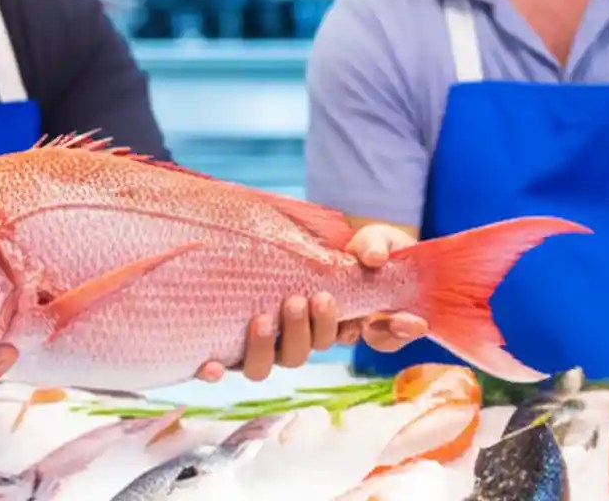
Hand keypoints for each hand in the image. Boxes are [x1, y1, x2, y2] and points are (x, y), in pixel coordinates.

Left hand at [194, 224, 429, 383]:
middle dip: (310, 330)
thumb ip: (375, 248)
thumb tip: (373, 262)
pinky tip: (208, 365)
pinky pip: (227, 363)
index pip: (377, 338)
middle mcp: (310, 336)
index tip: (400, 319)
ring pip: (271, 363)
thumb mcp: (367, 242)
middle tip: (307, 299)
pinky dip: (216, 369)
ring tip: (264, 317)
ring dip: (267, 346)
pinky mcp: (240, 337)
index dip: (391, 333)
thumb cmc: (341, 247)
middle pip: (309, 352)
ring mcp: (274, 340)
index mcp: (347, 321)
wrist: (300, 239)